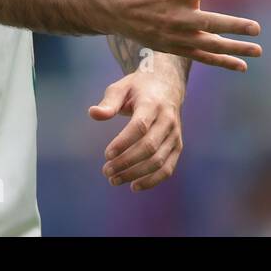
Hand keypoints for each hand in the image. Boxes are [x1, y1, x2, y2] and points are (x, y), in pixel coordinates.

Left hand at [89, 70, 184, 191]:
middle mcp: (167, 120)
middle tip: (106, 171)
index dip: (123, 143)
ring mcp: (175, 134)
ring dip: (136, 174)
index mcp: (152, 104)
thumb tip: (93, 113)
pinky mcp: (178, 146)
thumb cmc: (139, 88)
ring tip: (114, 179)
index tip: (106, 154)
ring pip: (158, 161)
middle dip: (126, 162)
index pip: (140, 126)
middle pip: (149, 147)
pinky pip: (168, 168)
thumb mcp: (122, 87)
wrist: (167, 84)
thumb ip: (108, 102)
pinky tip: (134, 185)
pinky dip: (152, 181)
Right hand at [92, 0, 260, 71]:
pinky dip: (221, 62)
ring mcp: (175, 34)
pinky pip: (201, 57)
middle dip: (234, 26)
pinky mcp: (174, 48)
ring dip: (234, 50)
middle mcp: (177, 15)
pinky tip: (241, 66)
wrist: (115, 9)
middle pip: (210, 22)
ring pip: (208, 45)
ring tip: (257, 51)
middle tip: (256, 28)